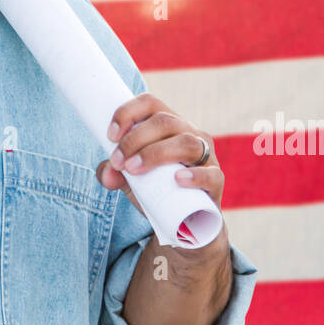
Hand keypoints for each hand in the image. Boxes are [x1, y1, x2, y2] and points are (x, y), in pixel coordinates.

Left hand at [94, 94, 223, 212]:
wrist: (184, 221)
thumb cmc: (156, 189)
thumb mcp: (130, 179)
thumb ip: (113, 173)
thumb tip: (107, 173)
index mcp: (168, 124)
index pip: (150, 103)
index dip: (128, 113)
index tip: (110, 136)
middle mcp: (189, 132)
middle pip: (165, 121)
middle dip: (135, 139)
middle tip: (118, 162)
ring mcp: (206, 155)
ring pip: (186, 142)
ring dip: (155, 153)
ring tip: (134, 170)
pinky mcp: (216, 180)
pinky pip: (211, 174)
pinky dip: (194, 175)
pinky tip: (178, 179)